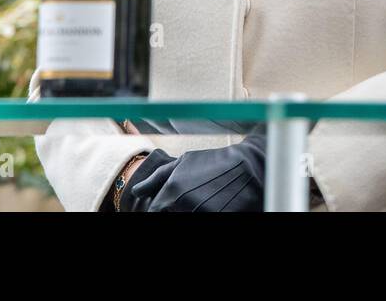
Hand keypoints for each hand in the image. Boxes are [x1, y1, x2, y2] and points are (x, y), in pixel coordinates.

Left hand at [125, 136, 266, 211]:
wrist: (249, 165)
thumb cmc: (215, 162)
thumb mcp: (184, 163)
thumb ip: (157, 178)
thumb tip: (136, 191)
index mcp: (172, 191)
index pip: (154, 212)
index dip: (159, 210)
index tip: (167, 207)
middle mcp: (183, 204)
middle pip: (168, 217)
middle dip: (176, 211)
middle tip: (190, 202)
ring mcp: (201, 213)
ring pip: (186, 218)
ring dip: (191, 211)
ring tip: (205, 201)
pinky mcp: (218, 218)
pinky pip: (205, 221)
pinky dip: (206, 213)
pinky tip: (214, 205)